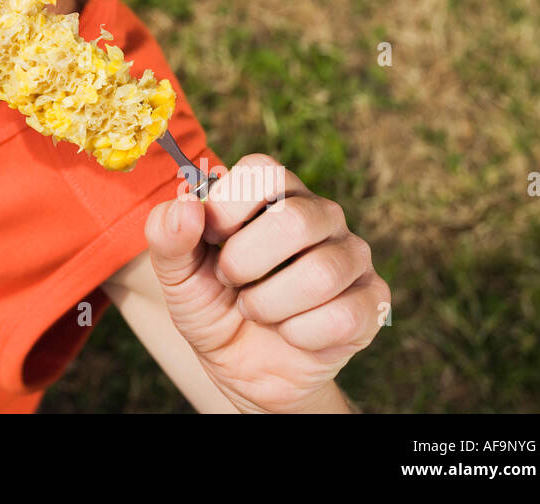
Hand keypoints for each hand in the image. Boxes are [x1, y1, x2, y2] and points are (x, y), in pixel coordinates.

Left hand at [145, 154, 388, 412]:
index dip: (227, 209)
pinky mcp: (372, 301)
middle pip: (295, 220)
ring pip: (321, 274)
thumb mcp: (176, 272)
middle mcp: (320, 213)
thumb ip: (167, 234)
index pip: (262, 172)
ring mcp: (352, 255)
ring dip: (268, 305)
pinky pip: (343, 317)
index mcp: (273, 190)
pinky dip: (299, 334)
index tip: (211, 240)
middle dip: (245, 263)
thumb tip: (185, 206)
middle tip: (232, 281)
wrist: (241, 367)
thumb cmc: (211, 303)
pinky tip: (289, 333)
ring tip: (256, 309)